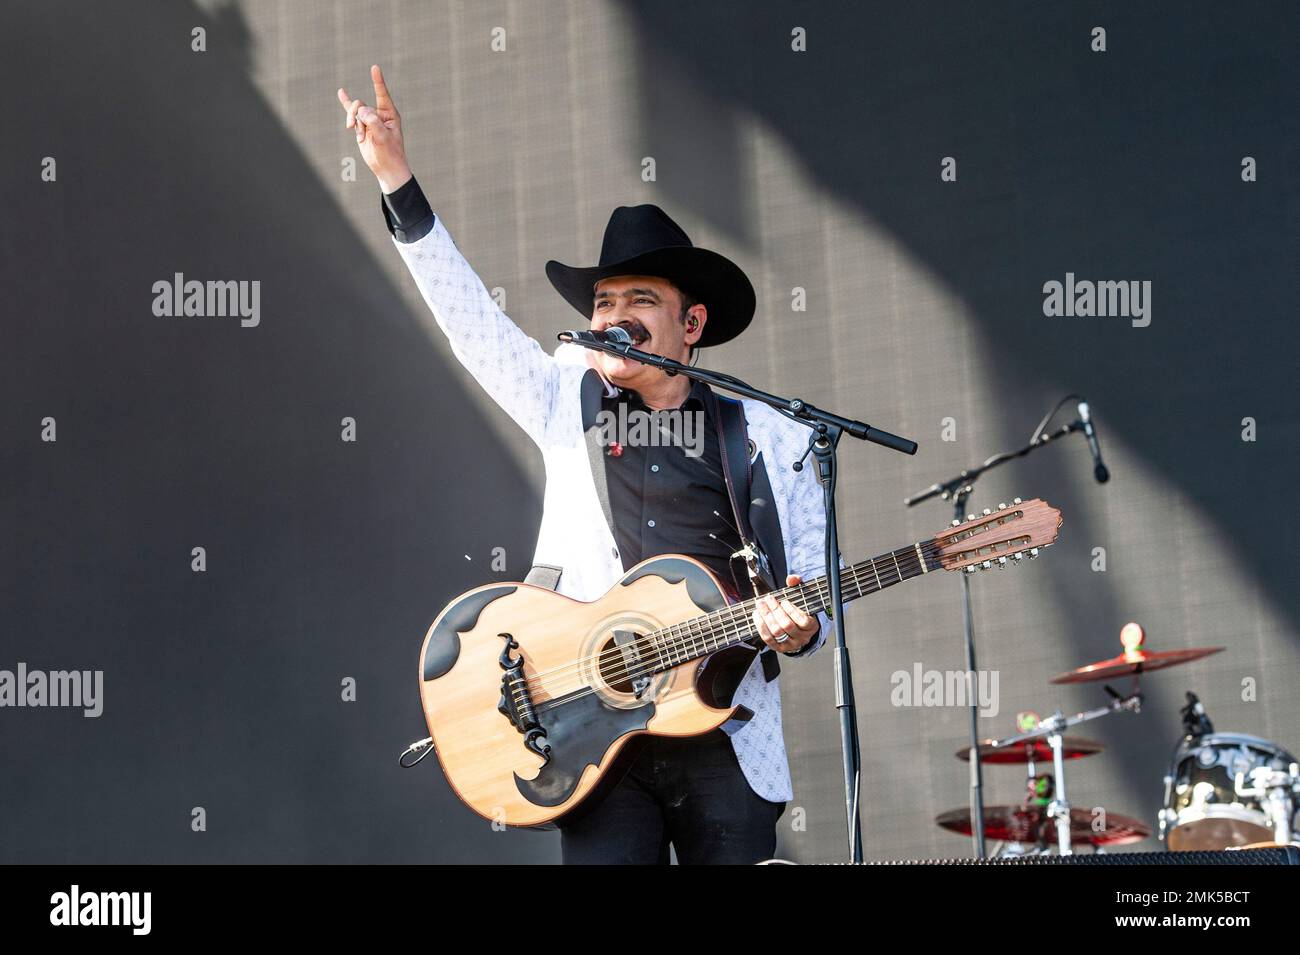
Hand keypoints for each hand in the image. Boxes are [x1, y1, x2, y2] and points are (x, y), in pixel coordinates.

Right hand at [337, 64, 410, 192]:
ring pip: (355, 112)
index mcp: (390, 114)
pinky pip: (352, 113)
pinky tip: (341, 92)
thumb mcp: (383, 137)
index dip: (378, 81)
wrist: (385, 168)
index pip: (382, 94)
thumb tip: (361, 111)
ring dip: (353, 122)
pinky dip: (346, 104)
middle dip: (355, 115)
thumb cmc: (390, 153)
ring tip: (359, 136)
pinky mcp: (362, 127)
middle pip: (361, 105)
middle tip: (353, 127)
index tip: (374, 67)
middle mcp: (379, 114)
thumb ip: (373, 122)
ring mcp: (370, 120)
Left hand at [752, 574, 817, 654]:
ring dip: (766, 617)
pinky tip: (757, 616)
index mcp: (811, 626)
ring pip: (777, 632)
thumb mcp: (801, 598)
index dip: (792, 611)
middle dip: (775, 611)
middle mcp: (803, 637)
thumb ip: (797, 586)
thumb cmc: (798, 611)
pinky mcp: (780, 648)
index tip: (784, 601)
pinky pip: (768, 639)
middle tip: (766, 600)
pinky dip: (761, 627)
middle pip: (787, 626)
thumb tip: (791, 578)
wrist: (798, 629)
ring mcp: (791, 644)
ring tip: (760, 606)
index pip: (803, 621)